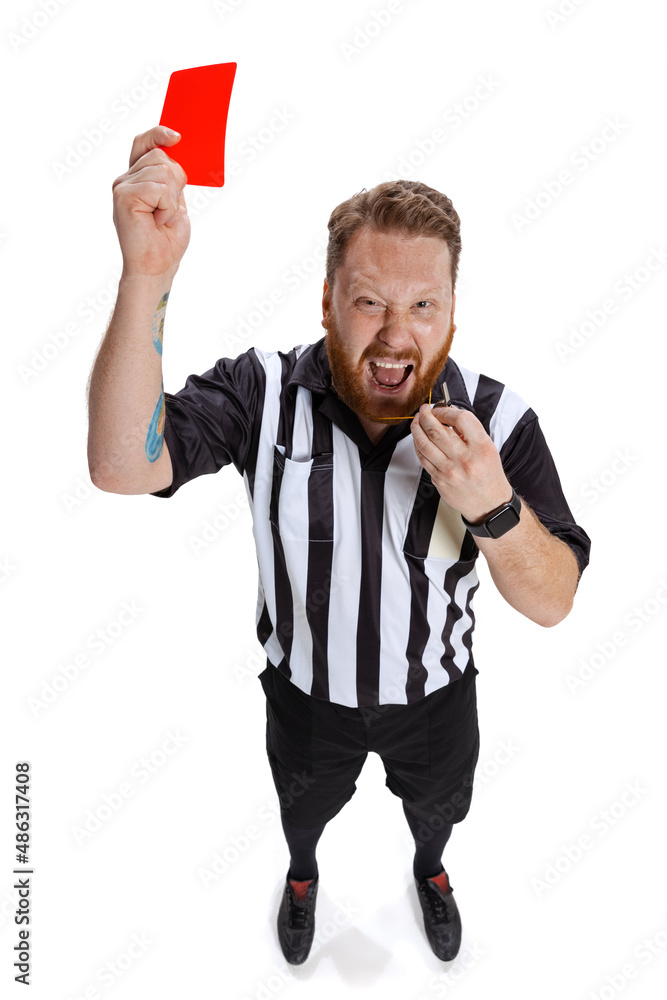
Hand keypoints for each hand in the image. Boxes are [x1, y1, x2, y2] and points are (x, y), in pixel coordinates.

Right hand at [111, 125, 190, 277]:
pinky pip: (158, 188)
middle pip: (160, 156)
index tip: (176, 136)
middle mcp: (126, 180)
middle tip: (167, 210)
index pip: (143, 143)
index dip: (158, 134)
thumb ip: (171, 177)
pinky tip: (157, 222)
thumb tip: (177, 149)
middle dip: (176, 182)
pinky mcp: (123, 196)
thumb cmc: (166, 239)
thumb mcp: (174, 201)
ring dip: (171, 199)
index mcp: (137, 179)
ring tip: (161, 218)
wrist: (157, 266)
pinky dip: (166, 207)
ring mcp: (122, 187)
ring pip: (162, 171)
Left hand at [410, 404, 512, 522]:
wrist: (489, 503)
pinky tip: (418, 438)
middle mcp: (464, 459)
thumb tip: (448, 411)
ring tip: (416, 421)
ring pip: (424, 444)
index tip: (440, 408)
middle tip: (423, 410)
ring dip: (416, 428)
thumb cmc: (488, 473)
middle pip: (436, 430)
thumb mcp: (487, 447)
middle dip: (425, 416)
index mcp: (481, 447)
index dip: (445, 410)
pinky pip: (423, 458)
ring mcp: (449, 471)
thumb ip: (468, 430)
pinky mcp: (439, 480)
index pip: (460, 419)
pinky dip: (417, 445)